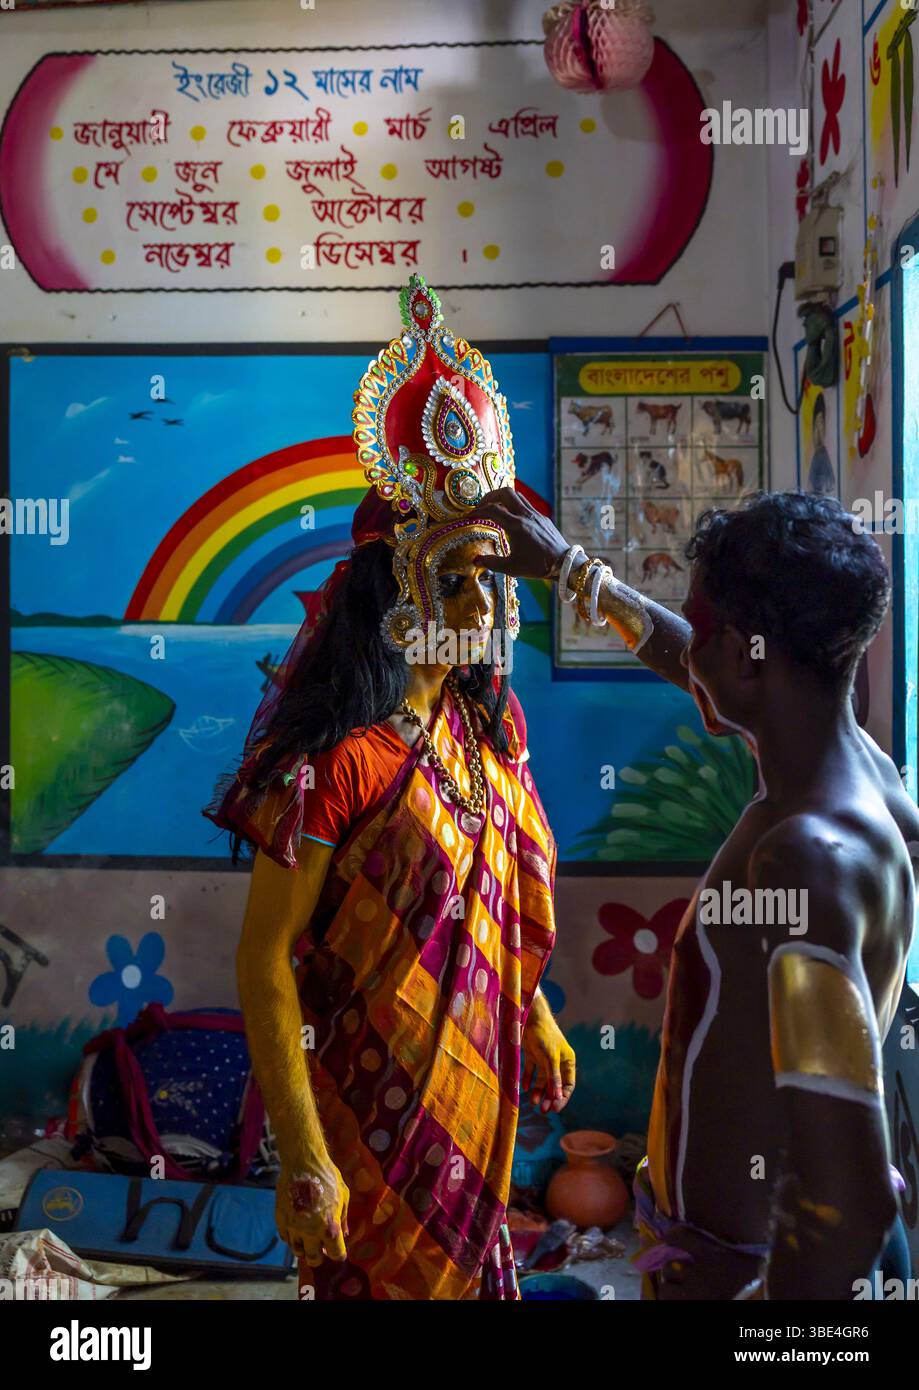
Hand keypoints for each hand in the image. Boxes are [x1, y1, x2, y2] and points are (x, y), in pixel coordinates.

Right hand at [276, 1157, 349, 1265]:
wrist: (302, 1161)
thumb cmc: (327, 1176)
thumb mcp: (343, 1195)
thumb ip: (342, 1218)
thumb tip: (344, 1234)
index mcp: (330, 1227)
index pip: (336, 1254)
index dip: (338, 1254)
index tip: (336, 1250)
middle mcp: (311, 1232)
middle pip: (314, 1259)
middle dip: (319, 1257)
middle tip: (320, 1249)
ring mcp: (294, 1227)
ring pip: (297, 1251)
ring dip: (303, 1248)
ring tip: (307, 1240)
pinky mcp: (280, 1220)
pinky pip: (285, 1238)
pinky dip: (291, 1237)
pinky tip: (296, 1229)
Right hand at [472, 487, 569, 579]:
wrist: (563, 564)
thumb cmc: (537, 566)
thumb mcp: (511, 568)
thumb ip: (492, 563)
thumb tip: (476, 561)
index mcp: (516, 526)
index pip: (492, 510)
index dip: (478, 511)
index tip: (470, 517)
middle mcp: (526, 515)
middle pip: (505, 492)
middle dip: (490, 496)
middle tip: (481, 506)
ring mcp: (536, 514)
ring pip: (516, 495)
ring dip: (502, 498)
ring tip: (494, 508)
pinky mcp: (542, 517)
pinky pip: (525, 504)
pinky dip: (514, 505)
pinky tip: (511, 518)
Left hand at [521, 995, 575, 1112]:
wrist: (530, 1016)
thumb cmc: (545, 1035)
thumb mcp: (551, 1057)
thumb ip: (554, 1077)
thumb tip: (559, 1097)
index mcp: (567, 1062)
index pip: (568, 1085)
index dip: (562, 1098)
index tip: (555, 1109)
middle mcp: (557, 1062)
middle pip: (555, 1085)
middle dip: (550, 1098)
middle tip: (543, 1110)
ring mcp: (544, 1059)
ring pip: (542, 1080)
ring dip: (538, 1091)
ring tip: (532, 1102)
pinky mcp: (532, 1055)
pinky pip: (531, 1071)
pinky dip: (527, 1080)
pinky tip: (524, 1088)